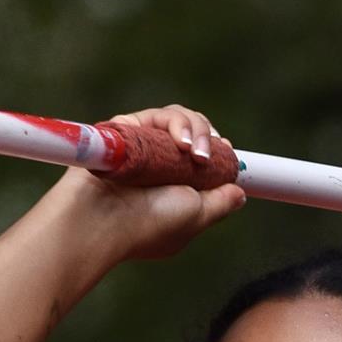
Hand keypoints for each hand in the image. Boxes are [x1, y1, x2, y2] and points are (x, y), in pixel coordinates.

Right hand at [52, 104, 246, 263]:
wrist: (101, 223)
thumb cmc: (147, 226)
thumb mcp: (197, 217)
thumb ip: (220, 203)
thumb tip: (240, 191)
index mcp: (176, 188)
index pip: (203, 157)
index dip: (218, 149)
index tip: (226, 150)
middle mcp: (159, 165)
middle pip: (193, 132)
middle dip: (207, 137)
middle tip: (206, 156)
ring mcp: (142, 146)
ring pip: (178, 119)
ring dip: (193, 128)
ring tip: (192, 150)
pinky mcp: (126, 130)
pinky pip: (157, 115)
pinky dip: (174, 123)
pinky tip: (180, 142)